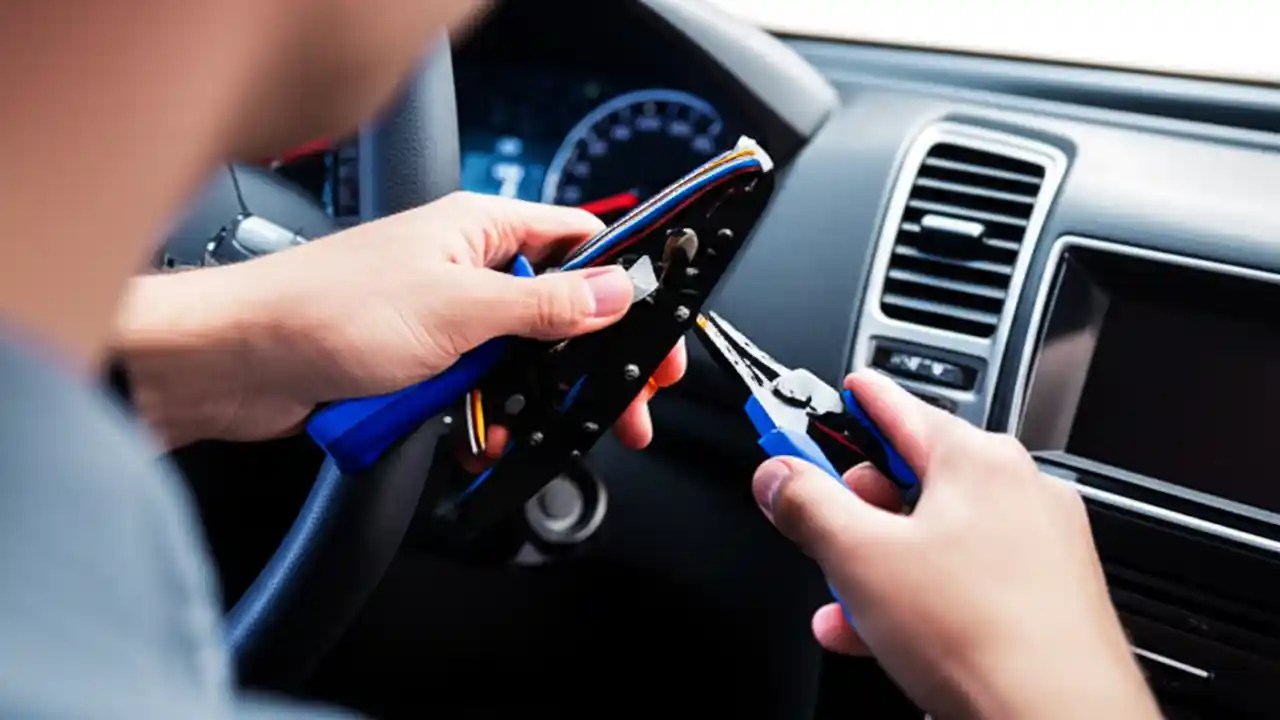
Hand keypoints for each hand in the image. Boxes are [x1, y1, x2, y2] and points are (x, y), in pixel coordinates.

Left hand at [113, 192, 685, 448]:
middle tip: (623, 406)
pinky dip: (483, 419)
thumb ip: (543, 306)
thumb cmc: (325, 310)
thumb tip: (614, 296)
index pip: (578, 243)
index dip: (624, 283)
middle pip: (556, 313)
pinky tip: (482, 439)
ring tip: (535, 430)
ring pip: (518, 362)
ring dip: (528, 401)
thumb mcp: (458, 309)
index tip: (655, 328)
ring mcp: (444, 319)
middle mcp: (465, 269)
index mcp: (480, 230)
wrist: (238, 364)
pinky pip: (476, 393)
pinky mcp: (420, 364)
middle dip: (587, 364)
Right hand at [751, 370, 1159, 718]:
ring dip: (877, 566)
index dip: (843, 406)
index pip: (894, 407)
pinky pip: (963, 580)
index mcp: (977, 460)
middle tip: (817, 528)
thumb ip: (806, 505)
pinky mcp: (1046, 597)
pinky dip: (916, 598)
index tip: (809, 407)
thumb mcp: (858, 558)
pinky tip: (877, 635)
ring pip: (934, 538)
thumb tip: (778, 475)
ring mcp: (1038, 545)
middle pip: (911, 477)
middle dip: (855, 509)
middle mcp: (1017, 491)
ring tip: (843, 603)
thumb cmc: (984, 638)